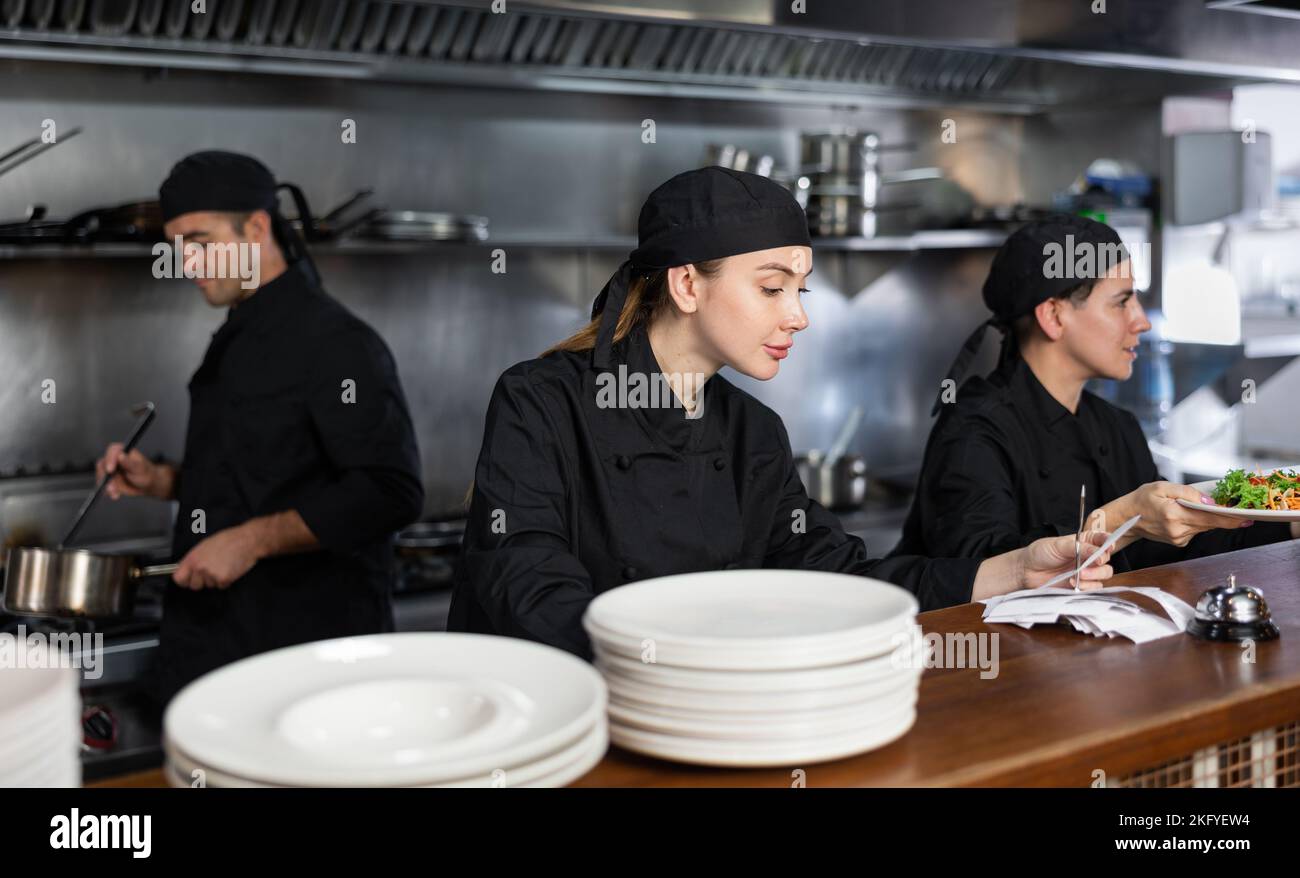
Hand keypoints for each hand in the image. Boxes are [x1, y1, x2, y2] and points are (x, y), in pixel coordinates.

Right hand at [95, 443, 174, 500]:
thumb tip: (120, 455)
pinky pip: (103, 485)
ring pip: (101, 476)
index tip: (110, 470)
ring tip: (115, 493)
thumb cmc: (145, 473)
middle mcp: (113, 458)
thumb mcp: (139, 468)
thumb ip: (129, 463)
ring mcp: (108, 469)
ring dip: (106, 485)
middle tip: (111, 487)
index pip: (112, 451)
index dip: (110, 459)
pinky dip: (107, 491)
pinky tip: (115, 495)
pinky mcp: (107, 479)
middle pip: (103, 464)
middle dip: (105, 476)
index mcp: (122, 451)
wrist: (146, 485)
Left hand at [173, 525, 262, 589]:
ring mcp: (211, 574)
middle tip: (212, 569)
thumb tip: (184, 570)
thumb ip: (193, 559)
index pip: (178, 579)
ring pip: (209, 586)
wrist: (247, 540)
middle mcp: (200, 567)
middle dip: (202, 581)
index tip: (189, 579)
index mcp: (192, 558)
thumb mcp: (204, 546)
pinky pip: (221, 586)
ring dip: (216, 579)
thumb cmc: (227, 540)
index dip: (184, 580)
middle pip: (194, 586)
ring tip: (223, 565)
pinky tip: (230, 568)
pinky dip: (226, 580)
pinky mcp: (223, 579)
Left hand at [1020, 531, 1114, 589]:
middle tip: (1090, 563)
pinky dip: (1088, 586)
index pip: (1103, 539)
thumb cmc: (1040, 553)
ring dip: (1094, 575)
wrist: (1027, 571)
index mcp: (1084, 542)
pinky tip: (1074, 583)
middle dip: (1100, 562)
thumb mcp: (1058, 545)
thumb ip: (1079, 547)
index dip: (1109, 541)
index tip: (1108, 545)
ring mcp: (1086, 572)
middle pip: (1106, 559)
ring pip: (1104, 574)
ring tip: (1078, 575)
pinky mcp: (1082, 585)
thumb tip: (1097, 551)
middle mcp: (1088, 557)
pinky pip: (1095, 588)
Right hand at [1105, 481, 1252, 547]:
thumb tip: (1209, 501)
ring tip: (1196, 506)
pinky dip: (1196, 521)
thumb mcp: (1161, 487)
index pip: (1209, 518)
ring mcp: (1178, 538)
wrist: (1126, 518)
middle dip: (1221, 515)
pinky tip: (1185, 515)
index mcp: (1173, 515)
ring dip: (1207, 517)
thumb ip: (1187, 492)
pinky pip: (1196, 529)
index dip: (1230, 518)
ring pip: (1204, 526)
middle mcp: (1177, 530)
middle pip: (1210, 523)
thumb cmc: (1141, 500)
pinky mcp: (1179, 541)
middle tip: (1232, 506)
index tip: (1246, 518)